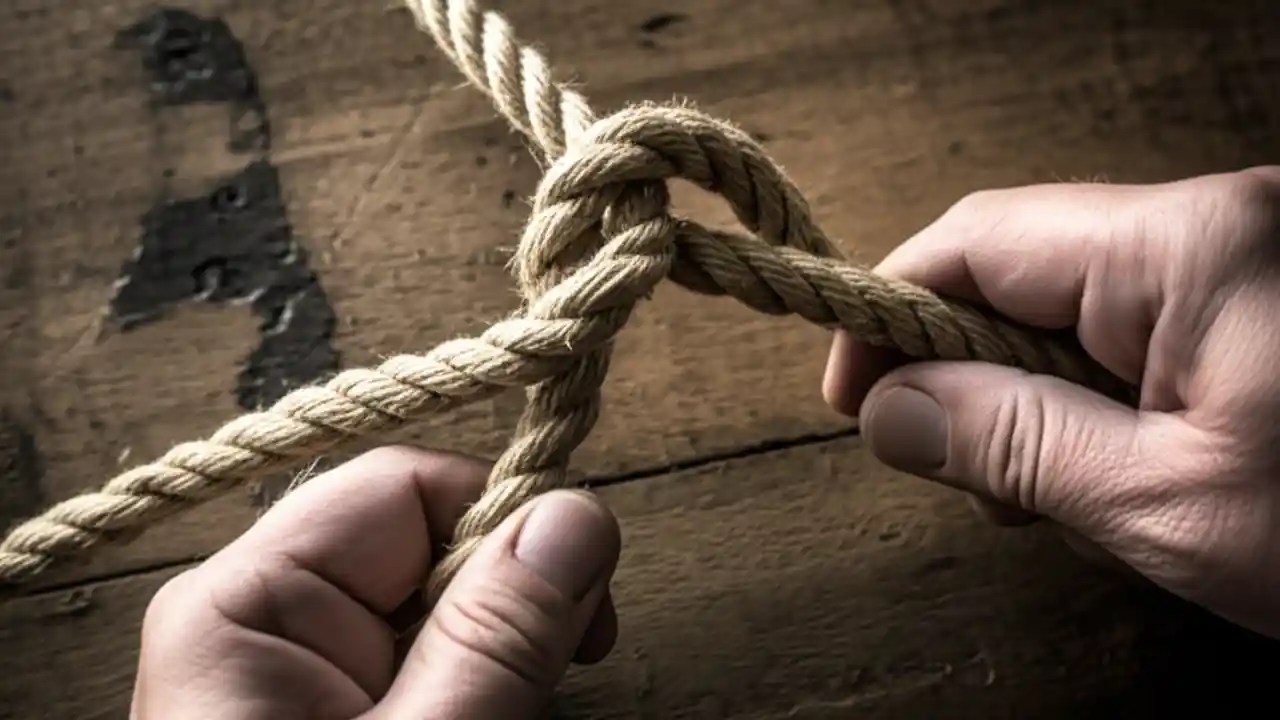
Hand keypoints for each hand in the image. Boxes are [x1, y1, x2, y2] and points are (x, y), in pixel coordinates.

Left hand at [131, 446, 619, 718]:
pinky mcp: (334, 712)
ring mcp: (301, 672)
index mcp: (246, 604)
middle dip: (509, 602)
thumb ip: (493, 638)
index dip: (505, 521)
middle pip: (431, 546)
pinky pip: (430, 661)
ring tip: (511, 713)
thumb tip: (578, 514)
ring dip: (502, 653)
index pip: (406, 489)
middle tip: (562, 672)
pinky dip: (480, 686)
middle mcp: (266, 620)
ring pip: (443, 609)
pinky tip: (489, 716)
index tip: (583, 590)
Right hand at [823, 166, 1279, 638]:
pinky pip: (1137, 332)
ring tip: (1054, 499)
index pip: (976, 244)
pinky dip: (1096, 405)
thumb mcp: (1169, 506)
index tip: (853, 401)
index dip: (890, 315)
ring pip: (1072, 309)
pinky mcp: (1261, 306)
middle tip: (966, 479)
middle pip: (1020, 271)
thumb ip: (1014, 445)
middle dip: (966, 373)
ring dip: (1031, 401)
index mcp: (1190, 246)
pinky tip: (1112, 477)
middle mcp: (1218, 223)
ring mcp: (1246, 259)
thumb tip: (886, 410)